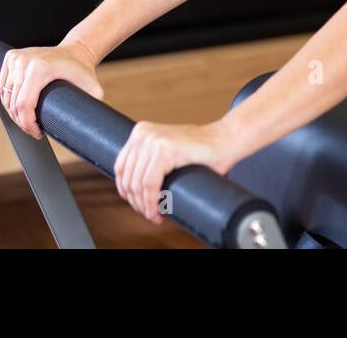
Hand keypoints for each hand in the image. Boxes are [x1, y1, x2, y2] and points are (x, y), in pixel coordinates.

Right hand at [0, 41, 104, 139]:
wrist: (76, 51)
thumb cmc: (83, 71)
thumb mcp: (93, 88)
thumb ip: (95, 104)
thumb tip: (93, 126)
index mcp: (40, 68)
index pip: (24, 105)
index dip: (27, 125)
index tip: (37, 133)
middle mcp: (25, 61)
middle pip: (13, 102)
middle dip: (21, 122)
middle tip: (33, 130)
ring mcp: (16, 58)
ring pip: (6, 95)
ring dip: (13, 113)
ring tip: (27, 121)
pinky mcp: (11, 56)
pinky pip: (2, 85)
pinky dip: (7, 99)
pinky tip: (17, 108)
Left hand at [114, 121, 234, 224]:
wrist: (225, 140)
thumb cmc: (201, 151)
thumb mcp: (166, 151)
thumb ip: (149, 161)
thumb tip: (132, 189)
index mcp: (140, 132)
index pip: (120, 168)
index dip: (127, 192)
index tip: (139, 205)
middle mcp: (143, 134)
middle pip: (128, 178)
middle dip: (137, 202)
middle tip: (150, 214)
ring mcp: (154, 140)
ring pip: (137, 184)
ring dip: (144, 206)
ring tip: (155, 215)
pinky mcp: (165, 150)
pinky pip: (149, 184)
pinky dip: (151, 202)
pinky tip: (158, 211)